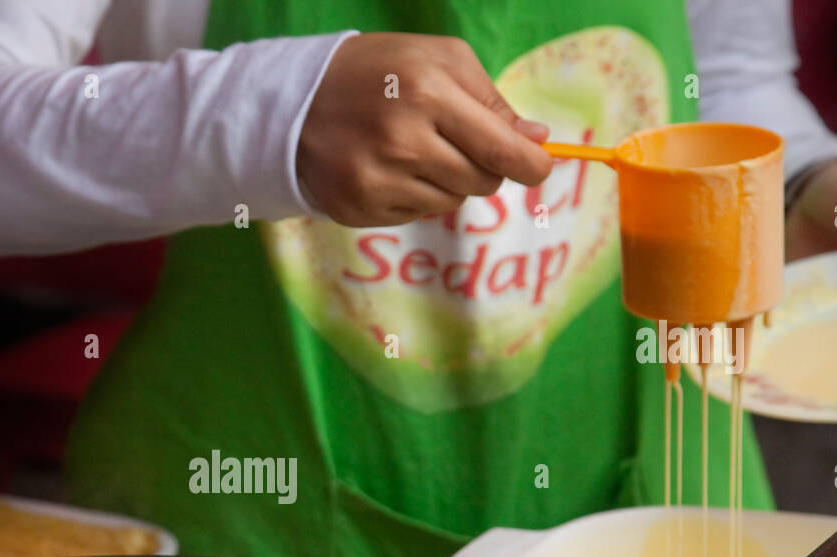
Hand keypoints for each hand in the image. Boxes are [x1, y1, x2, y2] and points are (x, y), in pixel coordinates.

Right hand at [296, 33, 552, 226]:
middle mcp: (401, 141)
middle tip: (457, 144)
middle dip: (484, 167)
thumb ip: (491, 101)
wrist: (295, 101)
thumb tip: (536, 142)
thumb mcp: (438, 60)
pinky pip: (415, 216)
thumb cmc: (379, 73)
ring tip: (412, 152)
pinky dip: (412, 196)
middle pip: (482, 182)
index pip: (500, 150)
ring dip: (445, 182)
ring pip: (451, 203)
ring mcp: (377, 180)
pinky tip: (387, 169)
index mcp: (428, 93)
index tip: (540, 168)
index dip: (531, 165)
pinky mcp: (359, 209)